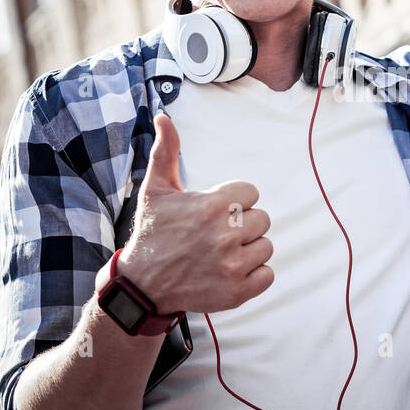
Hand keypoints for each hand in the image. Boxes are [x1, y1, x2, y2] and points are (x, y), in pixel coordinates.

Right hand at [113, 113, 274, 313]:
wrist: (141, 285)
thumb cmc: (152, 232)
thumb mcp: (155, 189)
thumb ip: (166, 151)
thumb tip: (163, 117)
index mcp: (211, 205)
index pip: (251, 193)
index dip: (234, 201)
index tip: (214, 212)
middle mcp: (225, 235)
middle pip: (262, 219)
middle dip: (242, 225)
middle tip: (215, 235)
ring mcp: (232, 265)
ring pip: (266, 246)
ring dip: (248, 250)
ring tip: (221, 253)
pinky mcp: (237, 292)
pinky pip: (268, 274)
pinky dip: (253, 275)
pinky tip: (229, 271)